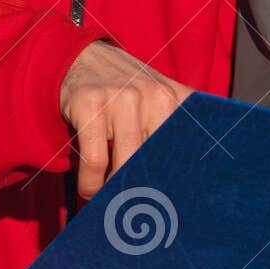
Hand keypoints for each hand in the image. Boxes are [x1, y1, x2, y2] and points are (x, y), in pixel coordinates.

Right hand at [59, 40, 191, 200]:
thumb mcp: (158, 99)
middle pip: (157, 164)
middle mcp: (156, 95)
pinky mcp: (91, 104)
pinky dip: (91, 184)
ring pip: (126, 165)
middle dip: (146, 193)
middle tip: (138, 211)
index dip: (180, 185)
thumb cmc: (124, 90)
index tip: (172, 208)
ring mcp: (122, 98)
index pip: (188, 152)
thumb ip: (174, 131)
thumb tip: (185, 191)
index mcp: (177, 99)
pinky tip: (90, 189)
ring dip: (115, 193)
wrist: (81, 56)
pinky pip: (95, 161)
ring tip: (109, 202)